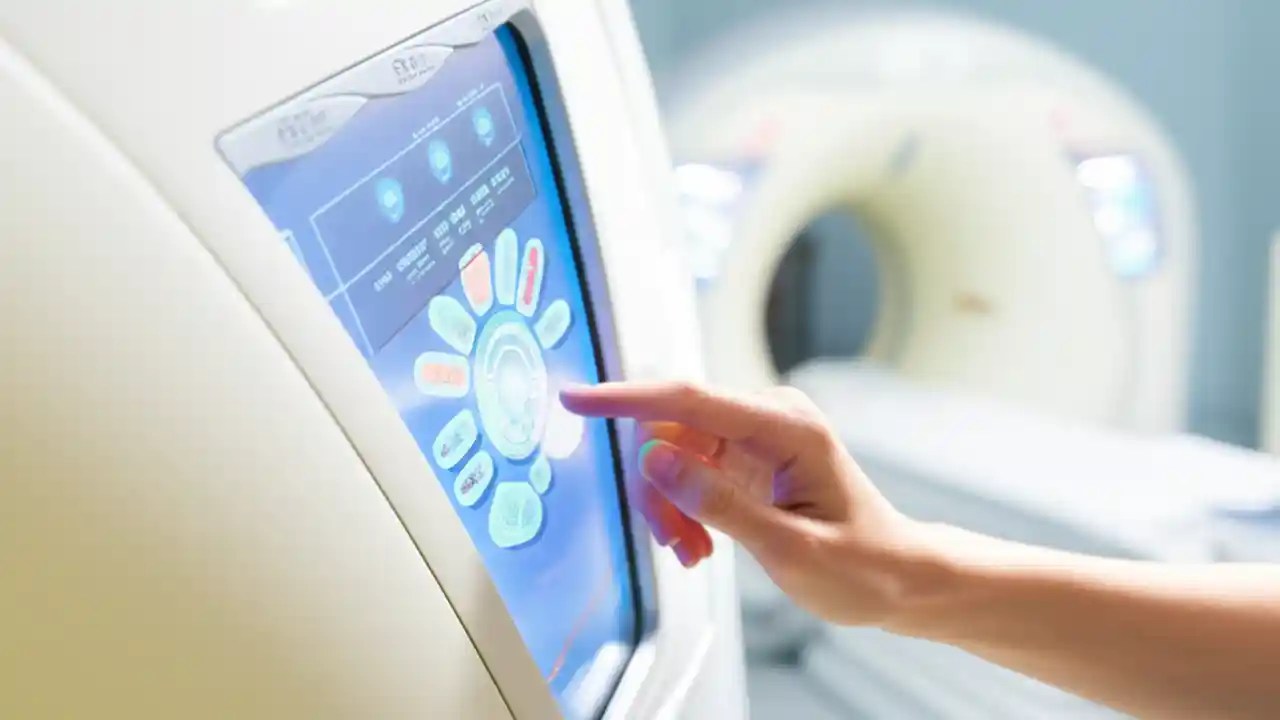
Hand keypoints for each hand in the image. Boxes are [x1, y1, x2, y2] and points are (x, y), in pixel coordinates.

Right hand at [561, 381, 926, 625]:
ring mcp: (754, 435)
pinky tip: (698, 542)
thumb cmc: (861, 564)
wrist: (899, 577)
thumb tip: (654, 460)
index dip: (627, 398)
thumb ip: (718, 503)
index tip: (577, 400)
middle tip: (675, 543)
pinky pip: (687, 470)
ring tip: (693, 552)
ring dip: (669, 505)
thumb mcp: (789, 547)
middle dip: (656, 486)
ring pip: (671, 454)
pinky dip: (682, 508)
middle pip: (670, 431)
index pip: (688, 399)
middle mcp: (767, 418)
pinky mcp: (744, 456)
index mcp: (786, 425)